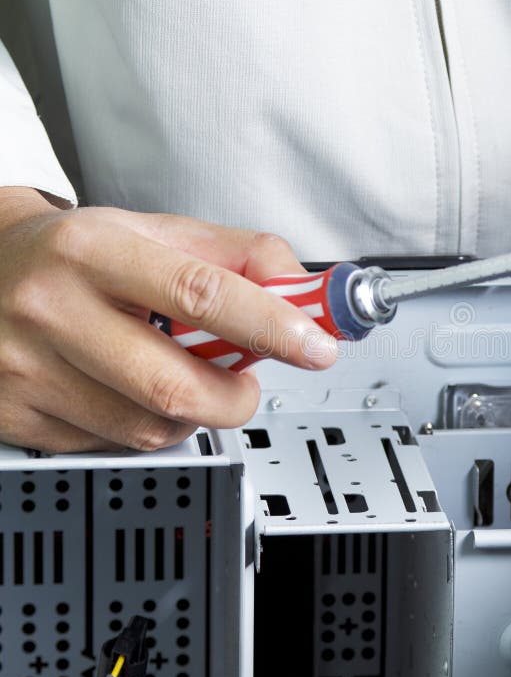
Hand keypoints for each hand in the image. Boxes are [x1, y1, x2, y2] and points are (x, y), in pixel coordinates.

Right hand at [0, 187, 337, 452]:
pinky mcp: (18, 416)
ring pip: (150, 427)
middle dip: (236, 396)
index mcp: (93, 251)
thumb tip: (300, 291)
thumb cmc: (78, 254)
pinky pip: (113, 445)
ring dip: (193, 413)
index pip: (201, 294)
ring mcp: (28, 370)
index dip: (271, 326)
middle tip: (247, 381)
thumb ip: (235, 255)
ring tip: (182, 374)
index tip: (315, 346)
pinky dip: (147, 426)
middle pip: (176, 384)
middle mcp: (53, 310)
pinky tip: (133, 391)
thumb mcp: (154, 232)